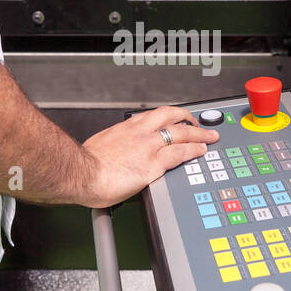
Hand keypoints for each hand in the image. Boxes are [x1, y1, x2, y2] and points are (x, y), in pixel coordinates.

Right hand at [80, 105, 218, 208]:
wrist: (82, 174)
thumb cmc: (84, 166)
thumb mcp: (98, 148)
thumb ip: (110, 149)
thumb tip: (110, 157)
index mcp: (125, 129)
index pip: (151, 117)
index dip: (165, 117)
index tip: (171, 119)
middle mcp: (139, 133)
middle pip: (170, 116)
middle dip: (187, 118)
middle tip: (196, 122)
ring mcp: (148, 146)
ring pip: (180, 133)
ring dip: (198, 134)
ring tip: (209, 136)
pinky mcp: (154, 163)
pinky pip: (180, 153)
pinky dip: (194, 150)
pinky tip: (201, 151)